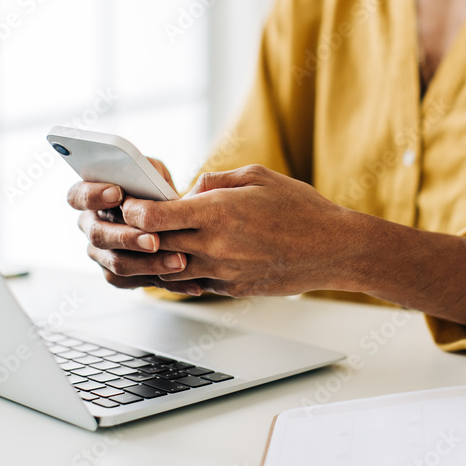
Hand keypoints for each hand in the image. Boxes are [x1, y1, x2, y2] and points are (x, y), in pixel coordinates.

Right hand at [67, 158, 204, 294]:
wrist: (172, 222)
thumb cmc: (157, 193)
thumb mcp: (156, 176)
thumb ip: (150, 174)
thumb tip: (152, 181)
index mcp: (91, 198)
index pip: (78, 196)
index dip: (93, 195)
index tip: (118, 194)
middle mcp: (91, 226)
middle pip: (99, 235)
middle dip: (128, 238)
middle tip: (154, 240)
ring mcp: (100, 253)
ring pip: (117, 263)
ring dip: (149, 264)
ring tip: (179, 262)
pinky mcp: (115, 275)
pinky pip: (133, 281)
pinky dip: (163, 280)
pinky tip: (189, 282)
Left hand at [113, 165, 357, 297]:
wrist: (333, 250)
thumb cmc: (301, 209)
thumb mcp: (257, 176)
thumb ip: (214, 181)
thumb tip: (188, 190)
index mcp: (218, 213)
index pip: (154, 219)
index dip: (134, 210)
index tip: (132, 204)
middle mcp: (215, 246)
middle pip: (153, 246)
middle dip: (138, 234)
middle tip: (134, 223)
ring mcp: (222, 272)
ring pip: (169, 269)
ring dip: (159, 256)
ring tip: (160, 240)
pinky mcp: (232, 289)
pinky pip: (194, 282)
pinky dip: (184, 270)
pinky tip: (189, 256)